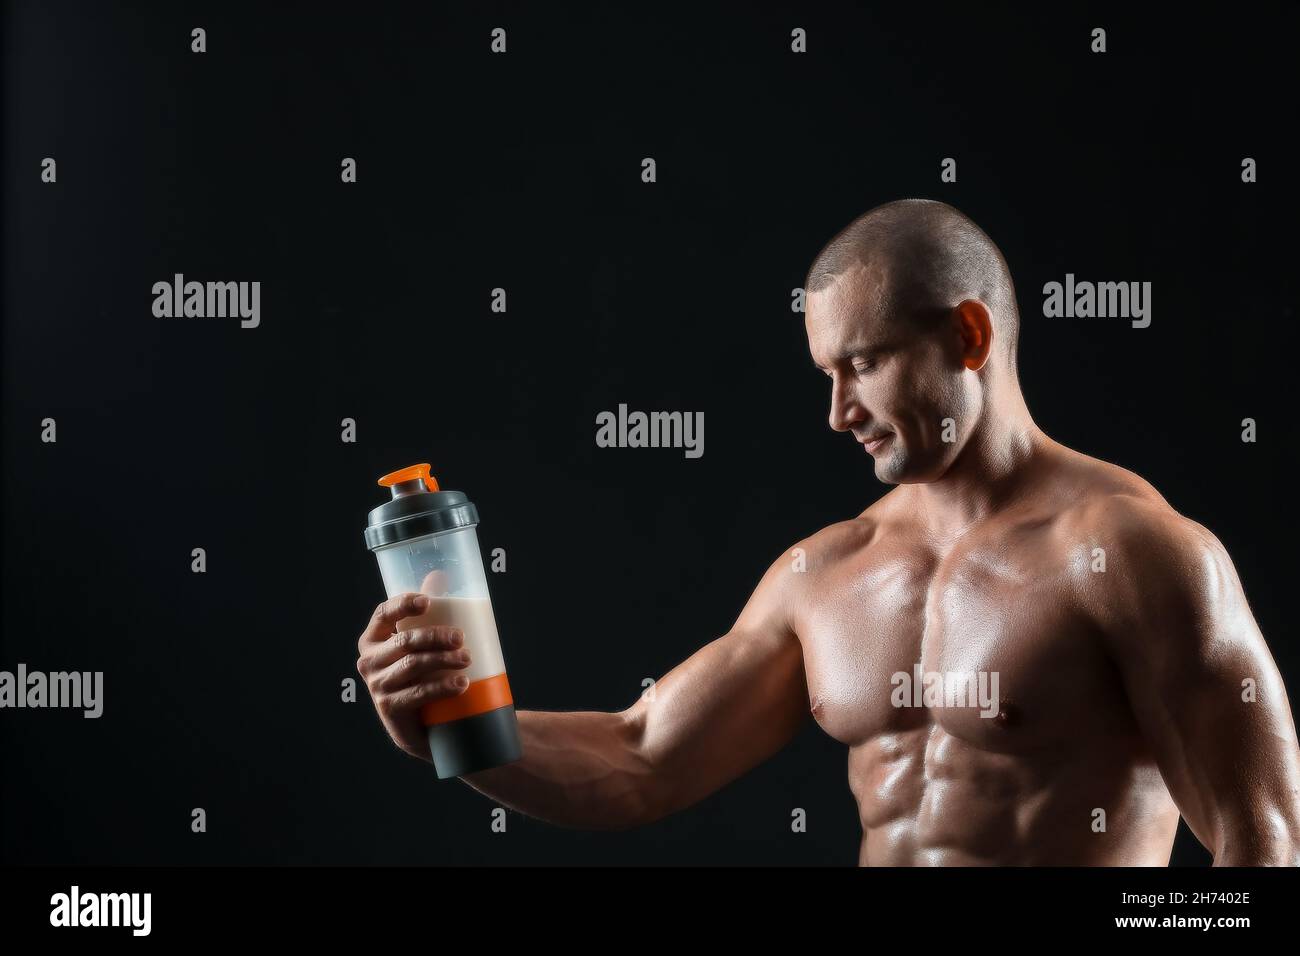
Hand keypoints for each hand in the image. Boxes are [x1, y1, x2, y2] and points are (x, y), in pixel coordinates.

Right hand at [356, 592, 471, 759]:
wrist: (426, 725)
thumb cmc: (424, 674)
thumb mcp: (423, 643)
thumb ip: (428, 611)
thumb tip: (439, 575)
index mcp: (374, 638)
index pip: (383, 614)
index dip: (403, 604)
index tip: (428, 601)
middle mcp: (369, 661)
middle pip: (405, 640)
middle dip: (436, 636)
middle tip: (462, 637)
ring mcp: (377, 686)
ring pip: (413, 665)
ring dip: (443, 659)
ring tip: (467, 658)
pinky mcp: (389, 709)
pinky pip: (417, 694)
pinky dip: (442, 687)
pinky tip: (461, 683)